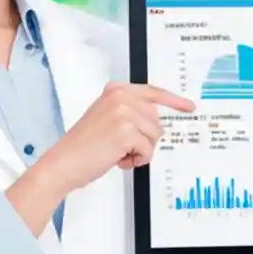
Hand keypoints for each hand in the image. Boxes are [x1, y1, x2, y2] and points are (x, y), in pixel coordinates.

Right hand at [36, 82, 194, 192]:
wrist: (64, 162)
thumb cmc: (82, 146)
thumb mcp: (106, 117)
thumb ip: (129, 111)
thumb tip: (155, 119)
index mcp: (116, 90)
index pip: (153, 92)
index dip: (173, 101)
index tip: (188, 106)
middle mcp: (121, 97)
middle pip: (156, 120)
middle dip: (144, 138)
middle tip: (121, 146)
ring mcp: (125, 113)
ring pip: (155, 136)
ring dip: (140, 150)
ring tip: (117, 152)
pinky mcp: (127, 132)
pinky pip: (148, 150)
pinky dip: (137, 160)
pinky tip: (118, 159)